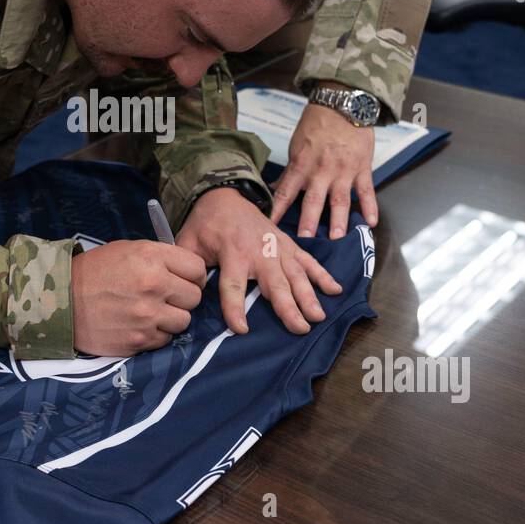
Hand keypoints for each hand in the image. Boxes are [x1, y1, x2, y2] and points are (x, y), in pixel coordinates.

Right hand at [71, 240, 205, 355]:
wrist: (61, 301)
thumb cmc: (94, 272)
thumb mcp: (127, 249)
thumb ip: (159, 257)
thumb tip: (185, 271)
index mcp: (151, 258)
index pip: (197, 268)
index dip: (193, 275)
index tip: (184, 280)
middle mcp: (154, 285)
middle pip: (195, 297)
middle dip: (183, 297)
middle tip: (167, 297)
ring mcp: (148, 316)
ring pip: (183, 321)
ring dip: (171, 318)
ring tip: (151, 312)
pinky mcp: (140, 340)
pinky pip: (165, 339)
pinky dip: (156, 334)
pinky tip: (139, 325)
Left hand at [178, 187, 341, 335]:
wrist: (224, 195)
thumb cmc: (205, 224)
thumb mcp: (188, 242)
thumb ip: (190, 267)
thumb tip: (193, 293)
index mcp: (231, 252)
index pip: (232, 285)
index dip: (235, 308)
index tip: (241, 329)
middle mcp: (258, 251)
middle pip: (275, 283)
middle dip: (288, 307)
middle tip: (301, 328)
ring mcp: (277, 247)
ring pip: (296, 274)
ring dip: (309, 295)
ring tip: (318, 316)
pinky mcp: (288, 244)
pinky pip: (308, 260)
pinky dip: (323, 274)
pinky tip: (336, 290)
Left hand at [269, 102, 377, 238]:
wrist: (343, 105)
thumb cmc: (317, 124)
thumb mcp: (296, 145)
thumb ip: (290, 171)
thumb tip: (276, 189)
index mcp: (302, 164)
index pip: (286, 192)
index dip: (277, 210)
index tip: (271, 227)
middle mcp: (322, 170)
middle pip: (313, 200)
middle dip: (309, 221)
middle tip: (305, 240)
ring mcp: (344, 171)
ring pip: (341, 199)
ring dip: (339, 220)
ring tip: (338, 238)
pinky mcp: (362, 168)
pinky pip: (366, 191)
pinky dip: (370, 207)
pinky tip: (371, 222)